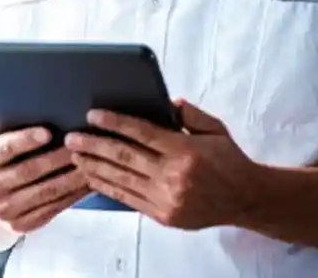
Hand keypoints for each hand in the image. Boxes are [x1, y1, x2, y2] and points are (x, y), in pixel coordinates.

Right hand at [0, 127, 89, 234]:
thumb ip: (16, 138)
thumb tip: (55, 120)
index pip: (5, 149)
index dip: (26, 140)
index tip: (48, 132)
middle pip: (29, 170)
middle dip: (58, 157)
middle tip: (81, 144)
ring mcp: (4, 211)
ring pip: (45, 191)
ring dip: (71, 177)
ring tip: (91, 163)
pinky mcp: (20, 225)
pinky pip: (52, 209)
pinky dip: (72, 196)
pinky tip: (86, 184)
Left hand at [66, 98, 262, 229]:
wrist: (245, 199)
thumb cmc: (228, 159)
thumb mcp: (215, 129)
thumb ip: (189, 114)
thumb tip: (164, 102)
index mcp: (186, 150)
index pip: (142, 133)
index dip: (115, 122)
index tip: (93, 115)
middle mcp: (174, 176)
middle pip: (125, 156)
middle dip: (94, 145)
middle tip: (72, 137)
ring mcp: (167, 199)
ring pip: (122, 179)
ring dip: (94, 166)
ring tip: (75, 156)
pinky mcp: (163, 215)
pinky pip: (129, 198)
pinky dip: (107, 187)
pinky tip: (93, 177)